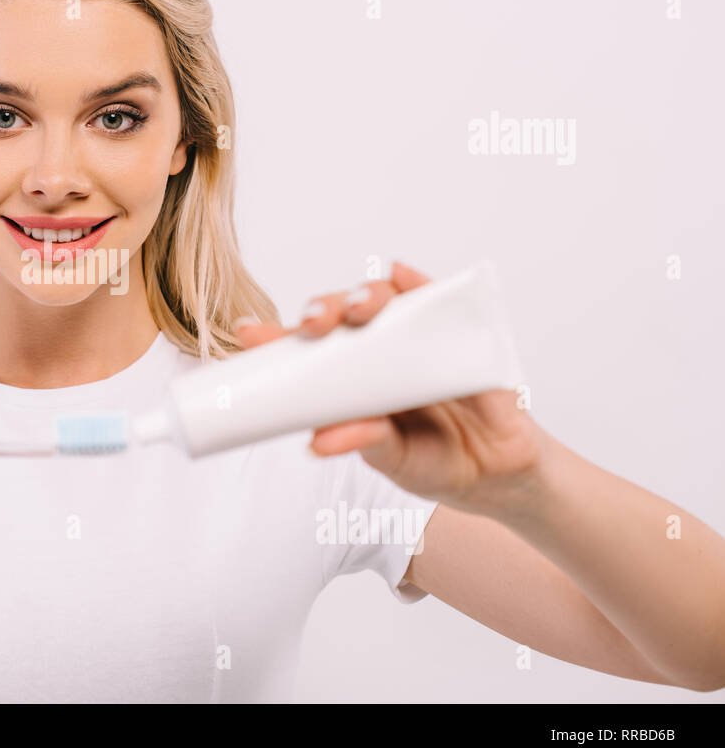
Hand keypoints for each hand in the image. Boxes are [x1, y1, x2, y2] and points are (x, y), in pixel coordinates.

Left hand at [236, 261, 547, 513]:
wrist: (498, 473)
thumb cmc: (435, 461)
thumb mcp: (394, 460)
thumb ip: (363, 443)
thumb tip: (318, 442)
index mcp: (348, 380)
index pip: (305, 351)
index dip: (276, 339)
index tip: (248, 334)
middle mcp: (376, 352)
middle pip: (340, 317)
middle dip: (321, 312)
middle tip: (312, 325)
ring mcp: (415, 338)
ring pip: (382, 300)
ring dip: (364, 295)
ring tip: (358, 308)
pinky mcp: (456, 333)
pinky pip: (436, 297)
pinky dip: (417, 281)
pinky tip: (401, 274)